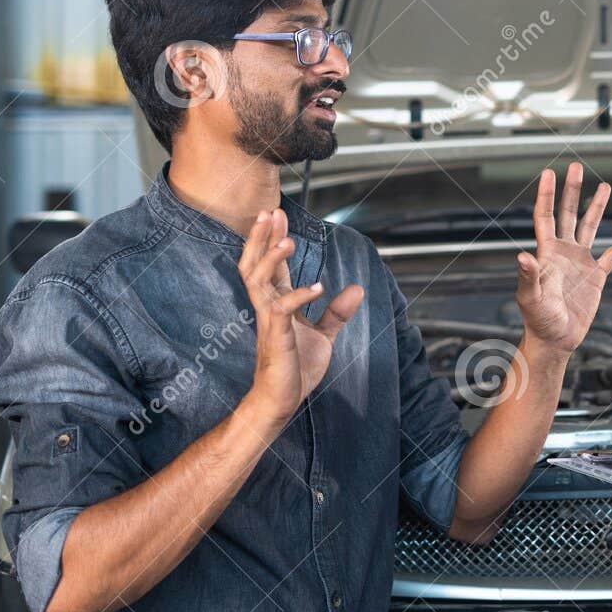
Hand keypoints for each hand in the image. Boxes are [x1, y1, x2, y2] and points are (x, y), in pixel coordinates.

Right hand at [241, 208, 364, 421]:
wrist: (282, 400)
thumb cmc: (295, 368)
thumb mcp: (323, 335)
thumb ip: (337, 312)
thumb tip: (357, 288)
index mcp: (276, 304)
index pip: (270, 265)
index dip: (271, 239)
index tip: (276, 213)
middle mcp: (267, 308)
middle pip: (254, 264)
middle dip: (261, 238)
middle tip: (269, 211)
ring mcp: (269, 322)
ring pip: (258, 281)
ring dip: (272, 259)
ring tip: (289, 240)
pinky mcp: (276, 338)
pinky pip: (281, 310)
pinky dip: (300, 296)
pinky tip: (318, 286)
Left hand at [515, 164, 611, 354]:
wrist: (556, 339)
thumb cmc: (538, 320)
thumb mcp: (530, 298)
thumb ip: (528, 277)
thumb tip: (522, 256)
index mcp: (546, 253)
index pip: (546, 216)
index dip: (546, 195)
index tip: (549, 173)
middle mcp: (563, 251)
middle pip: (569, 214)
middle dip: (573, 190)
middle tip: (576, 167)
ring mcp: (580, 262)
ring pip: (590, 227)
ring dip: (598, 207)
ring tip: (605, 186)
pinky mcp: (596, 276)